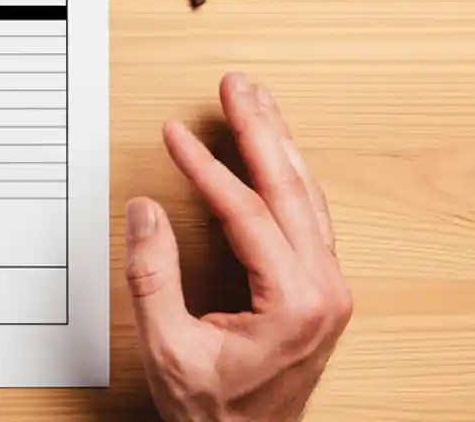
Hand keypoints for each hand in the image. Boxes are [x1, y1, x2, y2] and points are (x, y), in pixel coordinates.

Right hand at [126, 73, 351, 421]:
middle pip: (289, 188)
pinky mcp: (320, 289)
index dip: (206, 167)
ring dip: (278, 143)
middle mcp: (323, 289)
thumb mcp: (169, 350)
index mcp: (294, 303)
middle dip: (259, 130)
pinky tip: (272, 151)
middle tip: (236, 86)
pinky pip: (307, 214)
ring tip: (254, 102)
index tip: (175, 135)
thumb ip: (152, 277)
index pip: (247, 213)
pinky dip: (286, 174)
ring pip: (305, 195)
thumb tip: (146, 212)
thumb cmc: (215, 412)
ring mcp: (328, 288)